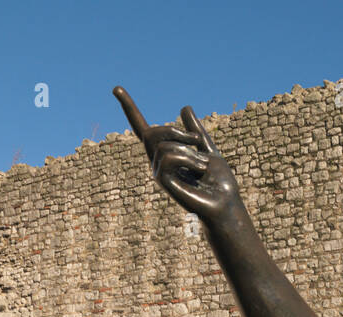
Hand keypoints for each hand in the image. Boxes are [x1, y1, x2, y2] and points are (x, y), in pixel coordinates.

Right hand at [114, 86, 241, 224]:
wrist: (226, 202)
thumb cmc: (219, 181)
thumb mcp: (208, 149)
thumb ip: (195, 131)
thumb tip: (185, 107)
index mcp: (166, 152)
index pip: (142, 128)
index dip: (130, 108)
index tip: (116, 87)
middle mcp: (157, 161)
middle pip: (153, 132)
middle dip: (176, 131)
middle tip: (198, 142)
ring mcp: (158, 172)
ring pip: (164, 146)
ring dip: (190, 152)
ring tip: (203, 167)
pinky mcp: (162, 181)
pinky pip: (168, 156)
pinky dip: (188, 159)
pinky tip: (199, 170)